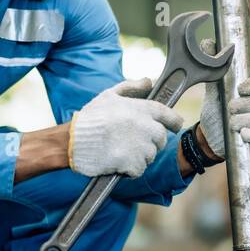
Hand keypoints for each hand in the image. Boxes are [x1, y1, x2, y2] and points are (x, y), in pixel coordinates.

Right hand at [69, 78, 183, 177]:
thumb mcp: (109, 95)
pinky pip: (140, 169)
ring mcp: (141, 146)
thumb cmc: (91, 117)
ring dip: (140, 156)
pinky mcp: (133, 163)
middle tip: (135, 142)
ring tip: (121, 150)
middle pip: (161, 139)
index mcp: (142, 109)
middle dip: (152, 141)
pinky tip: (118, 161)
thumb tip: (149, 81)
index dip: (174, 121)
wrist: (73, 141)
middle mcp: (146, 127)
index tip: (175, 125)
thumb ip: (131, 87)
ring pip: (150, 155)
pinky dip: (131, 169)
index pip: (169, 115)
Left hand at [200, 72, 249, 157]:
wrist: (212, 137)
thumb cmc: (217, 112)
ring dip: (246, 120)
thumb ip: (216, 73)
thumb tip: (209, 48)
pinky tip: (244, 133)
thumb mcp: (214, 92)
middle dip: (245, 105)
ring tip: (232, 124)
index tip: (239, 90)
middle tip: (230, 110)